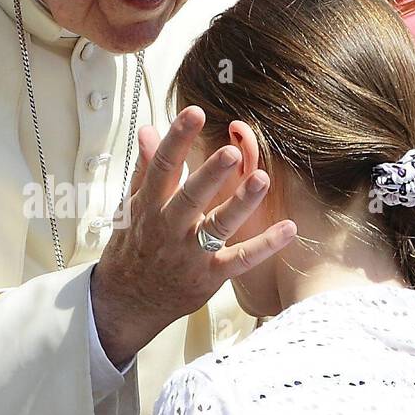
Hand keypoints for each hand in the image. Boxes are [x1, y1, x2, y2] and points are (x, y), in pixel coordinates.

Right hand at [90, 106, 296, 365]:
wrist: (125, 301)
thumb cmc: (132, 247)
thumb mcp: (130, 206)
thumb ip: (145, 167)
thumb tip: (148, 128)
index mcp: (148, 206)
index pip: (162, 167)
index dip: (176, 139)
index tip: (192, 112)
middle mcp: (168, 228)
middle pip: (191, 197)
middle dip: (210, 174)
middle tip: (230, 151)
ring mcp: (190, 254)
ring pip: (218, 226)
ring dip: (241, 203)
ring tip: (262, 179)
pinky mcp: (209, 276)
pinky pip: (240, 260)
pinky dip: (264, 246)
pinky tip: (288, 228)